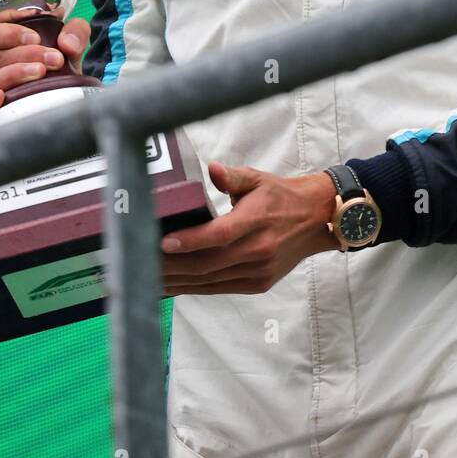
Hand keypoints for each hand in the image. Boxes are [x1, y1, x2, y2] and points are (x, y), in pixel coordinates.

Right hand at [0, 5, 90, 131]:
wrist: (56, 111)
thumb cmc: (54, 74)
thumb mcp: (69, 50)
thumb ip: (75, 34)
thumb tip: (67, 43)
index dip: (7, 25)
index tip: (36, 31)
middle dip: (23, 52)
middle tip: (54, 57)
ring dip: (14, 73)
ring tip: (40, 72)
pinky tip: (1, 97)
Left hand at [159, 162, 338, 295]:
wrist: (316, 219)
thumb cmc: (280, 196)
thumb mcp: (258, 179)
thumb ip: (232, 177)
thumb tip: (212, 169)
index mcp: (257, 220)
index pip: (219, 235)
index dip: (190, 241)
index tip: (162, 242)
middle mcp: (258, 250)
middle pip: (208, 263)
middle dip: (171, 266)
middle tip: (140, 261)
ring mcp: (258, 271)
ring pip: (210, 281)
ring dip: (177, 282)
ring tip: (147, 278)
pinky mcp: (257, 284)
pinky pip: (219, 288)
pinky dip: (193, 287)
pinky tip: (172, 286)